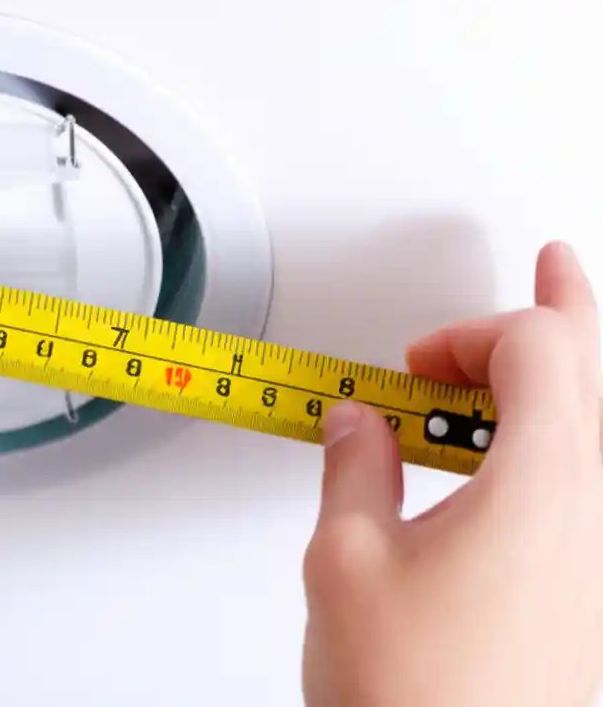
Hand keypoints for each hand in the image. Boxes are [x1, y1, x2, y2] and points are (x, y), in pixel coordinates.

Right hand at [302, 241, 601, 705]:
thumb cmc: (419, 700)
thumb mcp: (346, 563)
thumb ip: (352, 471)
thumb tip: (354, 427)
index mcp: (547, 484)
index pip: (538, 347)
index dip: (468, 333)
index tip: (412, 363)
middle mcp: (599, 514)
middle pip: (600, 372)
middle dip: (569, 307)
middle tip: (554, 261)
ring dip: (575, 376)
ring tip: (560, 336)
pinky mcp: (596, 597)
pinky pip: (595, 486)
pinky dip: (570, 441)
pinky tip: (534, 457)